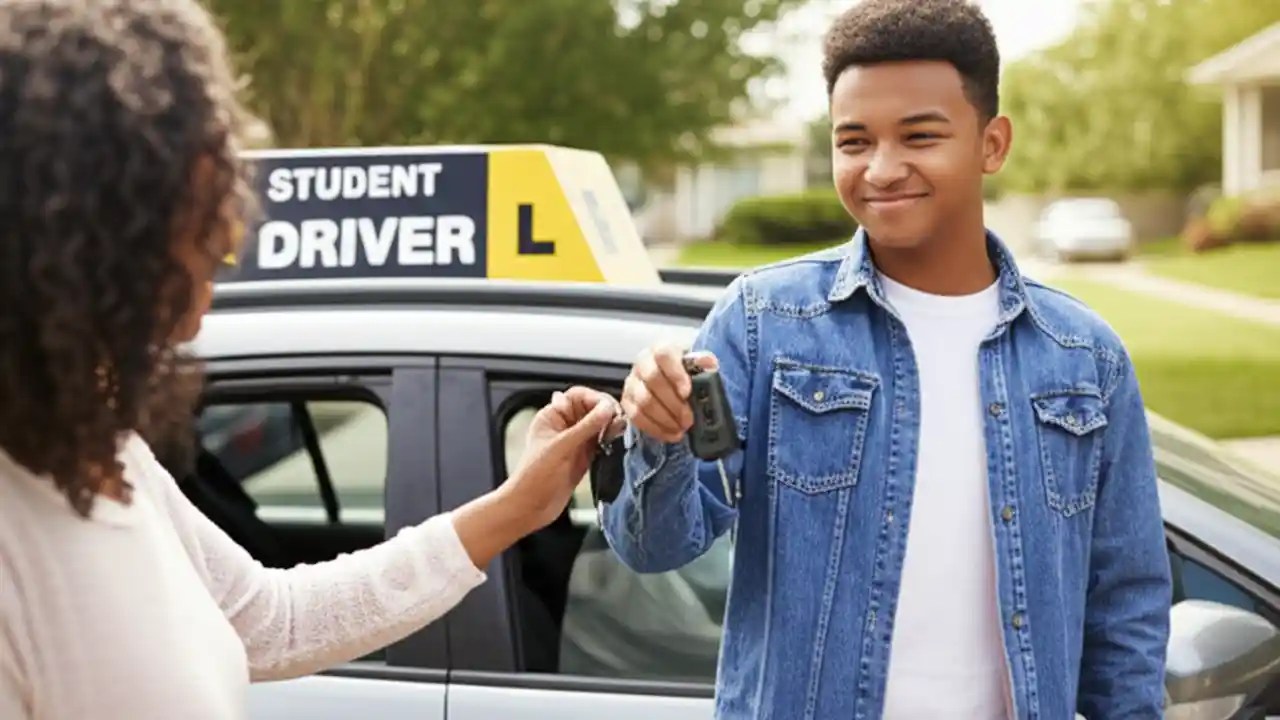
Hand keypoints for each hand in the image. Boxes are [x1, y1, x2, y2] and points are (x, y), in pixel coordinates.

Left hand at [502, 386, 618, 529]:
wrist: (530, 508)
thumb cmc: (534, 477)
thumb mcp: (561, 447)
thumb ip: (586, 427)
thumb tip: (607, 408)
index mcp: (551, 416)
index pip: (578, 395)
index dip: (595, 398)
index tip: (609, 407)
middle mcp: (564, 426)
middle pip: (591, 408)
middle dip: (606, 411)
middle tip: (617, 420)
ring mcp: (574, 442)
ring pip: (598, 425)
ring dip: (610, 426)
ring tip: (619, 431)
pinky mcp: (583, 458)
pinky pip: (601, 442)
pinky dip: (610, 440)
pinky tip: (616, 442)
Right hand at [622, 344, 717, 442]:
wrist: (673, 384)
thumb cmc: (687, 374)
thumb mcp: (699, 365)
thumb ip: (704, 363)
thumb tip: (708, 364)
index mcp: (661, 349)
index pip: (663, 355)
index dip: (675, 373)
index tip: (687, 392)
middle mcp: (642, 363)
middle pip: (652, 380)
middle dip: (673, 403)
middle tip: (689, 419)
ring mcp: (632, 382)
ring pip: (643, 401)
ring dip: (665, 419)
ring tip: (682, 428)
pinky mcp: (627, 402)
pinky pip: (636, 417)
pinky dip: (655, 429)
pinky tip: (671, 434)